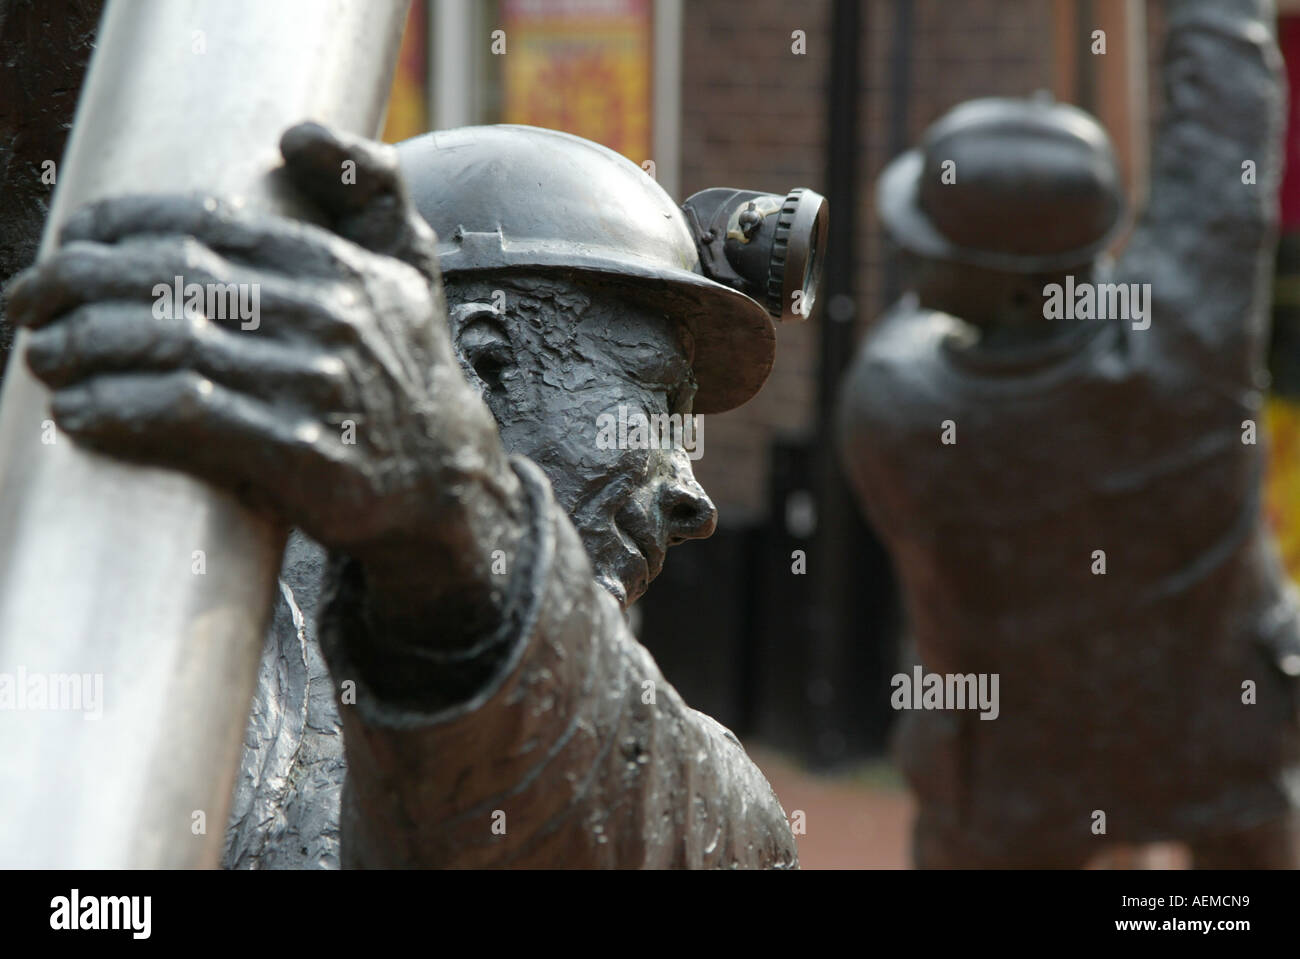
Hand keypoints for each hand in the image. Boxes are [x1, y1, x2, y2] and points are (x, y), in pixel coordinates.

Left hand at [5, 123, 509, 563]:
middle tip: (25, 302)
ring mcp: (315, 385)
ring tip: (43, 357)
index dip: (116, 225)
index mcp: (339, 266)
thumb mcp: (410, 267)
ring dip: (82, 347)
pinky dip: (117, 409)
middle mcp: (327, 316)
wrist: (449, 480)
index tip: (68, 241)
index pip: (201, 223)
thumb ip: (366, 188)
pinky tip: (81, 414)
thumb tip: (293, 135)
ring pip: (166, 343)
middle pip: (168, 278)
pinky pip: (185, 413)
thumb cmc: (409, 370)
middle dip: (75, 284)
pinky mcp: (300, 453)